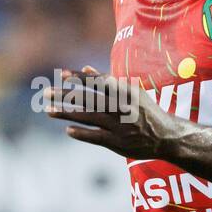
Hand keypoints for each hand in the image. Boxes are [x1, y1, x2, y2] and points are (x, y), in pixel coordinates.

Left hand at [45, 66, 177, 159]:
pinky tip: (68, 130)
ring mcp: (118, 126)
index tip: (62, 74)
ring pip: (89, 118)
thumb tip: (86, 68)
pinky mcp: (117, 143)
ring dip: (67, 114)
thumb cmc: (145, 111)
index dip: (80, 77)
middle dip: (65, 96)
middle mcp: (120, 108)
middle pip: (88, 99)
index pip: (98, 82)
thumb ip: (109, 82)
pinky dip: (82, 133)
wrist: (166, 136)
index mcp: (124, 93)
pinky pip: (96, 137)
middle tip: (46, 93)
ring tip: (49, 111)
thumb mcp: (132, 92)